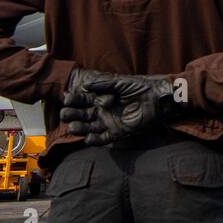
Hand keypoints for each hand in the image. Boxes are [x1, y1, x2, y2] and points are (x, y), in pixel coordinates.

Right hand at [60, 69, 178, 145]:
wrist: (157, 98)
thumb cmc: (140, 86)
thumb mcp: (121, 83)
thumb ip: (104, 84)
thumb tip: (86, 85)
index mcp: (101, 98)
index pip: (83, 100)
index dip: (74, 100)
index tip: (66, 98)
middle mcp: (103, 111)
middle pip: (83, 115)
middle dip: (73, 115)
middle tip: (64, 114)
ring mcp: (109, 122)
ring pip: (90, 128)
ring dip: (81, 128)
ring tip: (73, 127)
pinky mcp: (118, 132)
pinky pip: (104, 138)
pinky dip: (96, 140)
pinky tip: (88, 138)